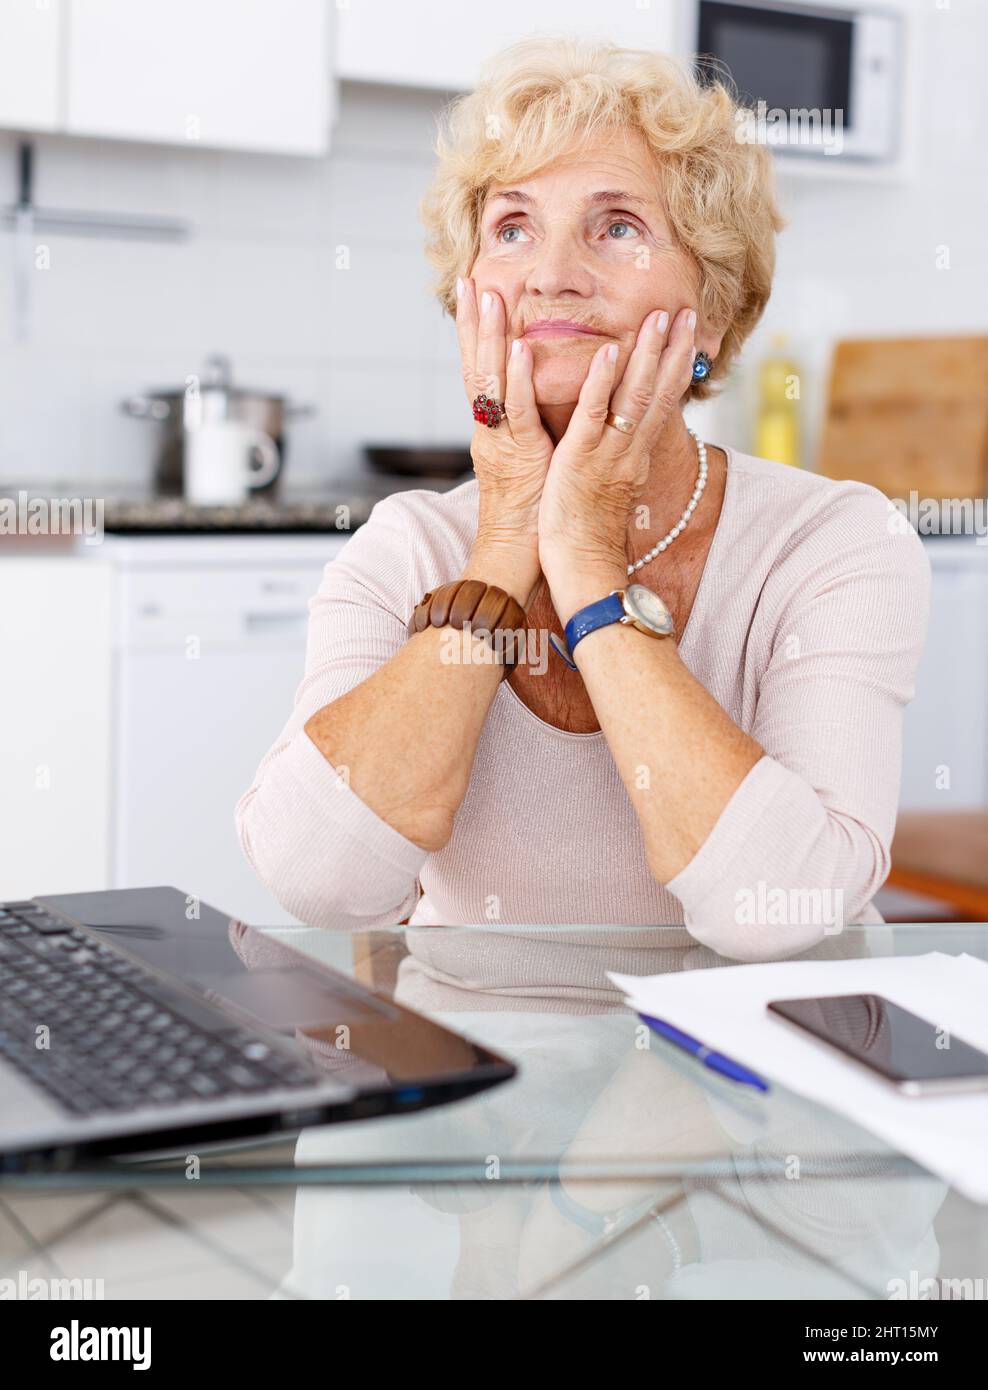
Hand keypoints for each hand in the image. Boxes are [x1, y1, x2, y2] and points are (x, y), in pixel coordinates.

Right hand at [456, 279, 553, 560]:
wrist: (514, 560)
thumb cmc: (529, 519)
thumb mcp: (528, 466)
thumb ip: (530, 435)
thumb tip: (542, 412)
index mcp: (494, 433)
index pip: (482, 374)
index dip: (477, 335)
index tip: (476, 295)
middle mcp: (491, 433)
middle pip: (477, 367)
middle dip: (473, 323)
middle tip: (470, 280)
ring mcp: (501, 443)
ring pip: (492, 382)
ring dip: (491, 336)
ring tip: (490, 295)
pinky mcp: (519, 458)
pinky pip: (516, 413)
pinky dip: (516, 379)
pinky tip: (519, 347)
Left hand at [537, 306, 697, 576]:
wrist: (583, 571)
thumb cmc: (588, 538)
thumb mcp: (611, 491)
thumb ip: (619, 462)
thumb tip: (626, 444)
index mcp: (634, 457)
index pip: (662, 404)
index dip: (676, 366)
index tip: (687, 332)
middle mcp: (628, 452)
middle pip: (659, 393)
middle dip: (674, 350)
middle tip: (687, 311)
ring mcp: (607, 455)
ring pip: (634, 397)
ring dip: (647, 354)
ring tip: (658, 317)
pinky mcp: (580, 461)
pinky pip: (593, 415)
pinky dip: (602, 382)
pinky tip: (609, 351)